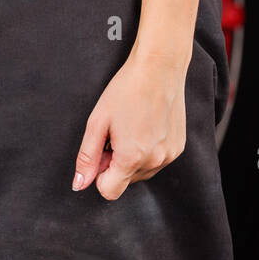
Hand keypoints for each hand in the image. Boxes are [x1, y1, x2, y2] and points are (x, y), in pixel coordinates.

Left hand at [73, 49, 187, 199]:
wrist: (158, 68)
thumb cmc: (126, 89)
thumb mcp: (98, 121)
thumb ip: (87, 157)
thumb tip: (80, 184)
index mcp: (131, 157)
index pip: (109, 191)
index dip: (99, 173)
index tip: (102, 150)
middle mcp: (154, 161)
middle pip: (125, 181)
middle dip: (116, 163)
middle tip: (116, 132)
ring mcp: (169, 156)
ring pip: (142, 172)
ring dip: (133, 158)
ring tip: (132, 127)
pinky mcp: (179, 147)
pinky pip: (157, 161)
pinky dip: (149, 150)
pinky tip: (146, 125)